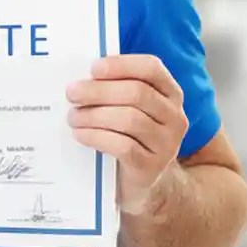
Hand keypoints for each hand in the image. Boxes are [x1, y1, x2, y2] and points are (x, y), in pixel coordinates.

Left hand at [65, 54, 187, 214]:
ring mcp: (167, 144)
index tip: (93, 68)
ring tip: (73, 117)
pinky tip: (80, 134)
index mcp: (170, 93)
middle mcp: (174, 117)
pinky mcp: (152, 167)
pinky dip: (97, 136)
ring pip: (129, 120)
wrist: (143, 182)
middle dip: (99, 91)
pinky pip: (123, 146)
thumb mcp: (129, 108)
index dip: (121, 65)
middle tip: (72, 93)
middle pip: (137, 93)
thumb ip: (115, 88)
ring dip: (94, 115)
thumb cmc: (129, 135)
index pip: (151, 68)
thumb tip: (81, 77)